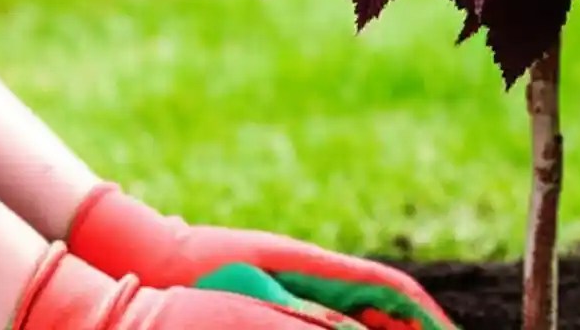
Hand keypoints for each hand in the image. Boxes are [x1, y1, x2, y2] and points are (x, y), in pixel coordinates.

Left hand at [67, 183, 456, 329]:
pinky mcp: (285, 295)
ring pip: (360, 311)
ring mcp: (303, 283)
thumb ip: (307, 315)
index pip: (389, 286)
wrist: (157, 256)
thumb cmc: (203, 270)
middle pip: (382, 301)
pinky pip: (333, 315)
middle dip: (413, 325)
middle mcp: (318, 273)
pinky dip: (356, 327)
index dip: (422, 311)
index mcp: (318, 266)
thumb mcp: (258, 293)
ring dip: (386, 329)